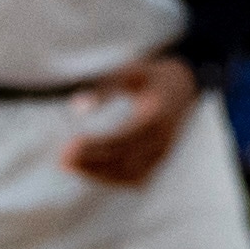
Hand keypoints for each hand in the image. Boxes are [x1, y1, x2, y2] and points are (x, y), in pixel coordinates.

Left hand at [62, 53, 198, 184]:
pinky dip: (110, 178)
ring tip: (70, 164)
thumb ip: (106, 85)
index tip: (71, 144)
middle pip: (125, 160)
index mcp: (159, 115)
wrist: (186, 85)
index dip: (98, 145)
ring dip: (98, 173)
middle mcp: (163, 139)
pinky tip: (89, 170)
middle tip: (63, 158)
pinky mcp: (159, 161)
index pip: (125, 138)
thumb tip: (76, 107)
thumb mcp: (132, 70)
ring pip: (128, 174)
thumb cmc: (154, 75)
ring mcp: (163, 153)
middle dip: (92, 162)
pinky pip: (133, 178)